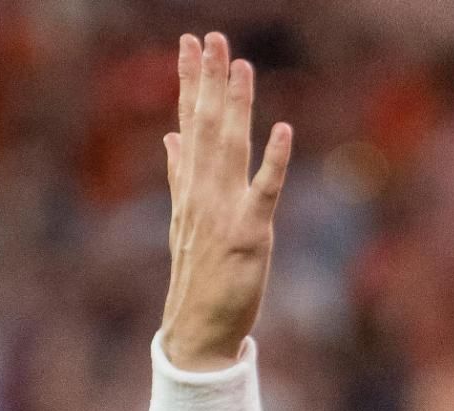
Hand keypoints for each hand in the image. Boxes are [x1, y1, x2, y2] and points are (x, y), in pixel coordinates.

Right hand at [159, 33, 292, 371]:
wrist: (197, 330)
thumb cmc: (198, 277)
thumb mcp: (184, 221)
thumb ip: (178, 175)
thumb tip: (171, 138)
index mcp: (190, 188)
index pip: (189, 124)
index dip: (191, 83)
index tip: (191, 45)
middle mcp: (202, 194)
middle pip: (206, 127)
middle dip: (209, 81)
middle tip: (213, 38)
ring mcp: (223, 213)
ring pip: (230, 149)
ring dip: (236, 106)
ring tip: (241, 66)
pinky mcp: (249, 236)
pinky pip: (264, 192)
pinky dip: (274, 160)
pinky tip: (283, 129)